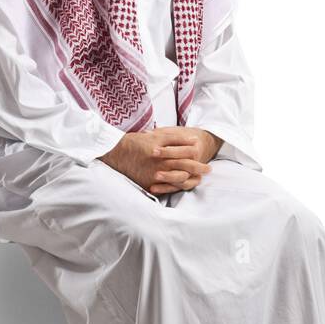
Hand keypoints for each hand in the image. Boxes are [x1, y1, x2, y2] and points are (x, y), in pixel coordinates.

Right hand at [101, 127, 221, 194]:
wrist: (115, 154)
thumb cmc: (137, 142)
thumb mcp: (156, 135)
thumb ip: (175, 137)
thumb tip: (193, 140)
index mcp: (162, 148)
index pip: (186, 152)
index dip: (197, 154)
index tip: (204, 157)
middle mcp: (159, 162)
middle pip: (186, 166)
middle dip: (199, 168)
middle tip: (208, 169)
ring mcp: (154, 174)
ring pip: (180, 179)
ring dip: (192, 179)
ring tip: (199, 179)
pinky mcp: (149, 184)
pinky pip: (168, 188)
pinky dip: (179, 187)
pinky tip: (185, 185)